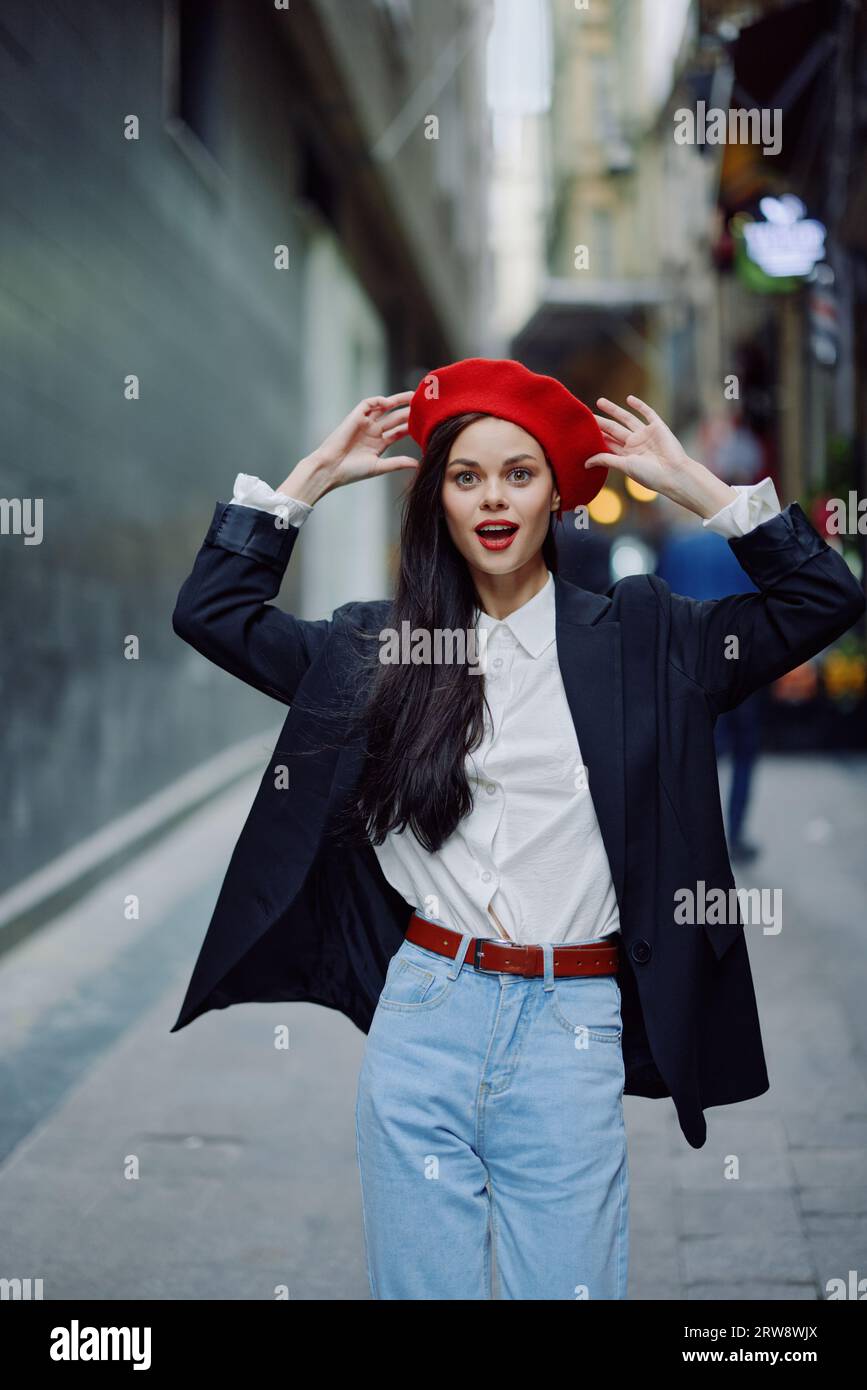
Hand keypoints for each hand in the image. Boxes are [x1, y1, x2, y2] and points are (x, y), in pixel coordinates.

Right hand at [302, 393, 418, 492]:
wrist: (330, 469)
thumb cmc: (351, 471)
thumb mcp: (378, 466)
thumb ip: (397, 463)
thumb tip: (417, 464)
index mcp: (379, 444)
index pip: (399, 431)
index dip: (411, 426)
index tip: (427, 423)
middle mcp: (373, 432)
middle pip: (395, 418)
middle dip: (408, 411)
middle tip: (424, 405)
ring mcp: (364, 424)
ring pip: (383, 408)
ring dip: (397, 401)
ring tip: (412, 396)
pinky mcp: (354, 417)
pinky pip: (367, 404)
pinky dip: (377, 401)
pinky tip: (389, 402)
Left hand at [587, 395, 736, 517]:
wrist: (674, 473)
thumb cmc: (650, 474)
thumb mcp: (624, 466)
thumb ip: (606, 460)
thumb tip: (585, 463)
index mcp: (627, 455)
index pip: (608, 442)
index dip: (596, 435)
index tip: (582, 430)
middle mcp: (635, 443)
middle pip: (614, 429)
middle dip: (601, 422)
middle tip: (586, 414)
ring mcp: (646, 434)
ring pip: (627, 419)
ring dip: (614, 410)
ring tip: (599, 401)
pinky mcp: (658, 427)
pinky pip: (647, 413)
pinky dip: (639, 406)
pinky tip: (629, 399)